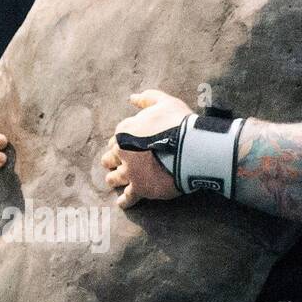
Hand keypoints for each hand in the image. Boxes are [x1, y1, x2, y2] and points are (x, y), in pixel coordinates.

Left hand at [104, 89, 193, 208]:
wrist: (190, 148)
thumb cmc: (178, 122)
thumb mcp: (164, 102)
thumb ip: (147, 98)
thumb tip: (133, 97)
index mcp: (125, 130)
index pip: (117, 137)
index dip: (120, 141)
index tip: (122, 145)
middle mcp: (122, 152)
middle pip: (111, 157)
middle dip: (111, 160)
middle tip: (111, 163)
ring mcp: (130, 172)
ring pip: (115, 178)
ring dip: (113, 179)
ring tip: (112, 182)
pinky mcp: (140, 188)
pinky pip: (129, 197)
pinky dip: (125, 201)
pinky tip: (122, 203)